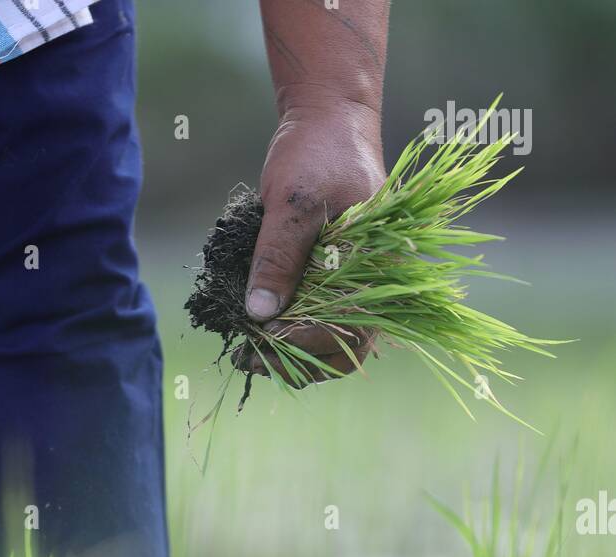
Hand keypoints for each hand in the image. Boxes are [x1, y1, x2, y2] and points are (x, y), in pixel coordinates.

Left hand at [240, 97, 385, 385]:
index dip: (304, 342)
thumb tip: (260, 315)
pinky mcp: (334, 284)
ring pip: (329, 347)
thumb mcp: (292, 201)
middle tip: (249, 358)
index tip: (263, 337)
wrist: (328, 122)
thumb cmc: (317, 153)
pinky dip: (289, 337)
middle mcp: (373, 286)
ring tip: (248, 353)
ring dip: (290, 358)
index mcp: (378, 268)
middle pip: (342, 351)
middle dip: (296, 363)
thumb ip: (278, 256)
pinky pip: (317, 325)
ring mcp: (354, 288)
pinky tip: (257, 333)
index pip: (349, 330)